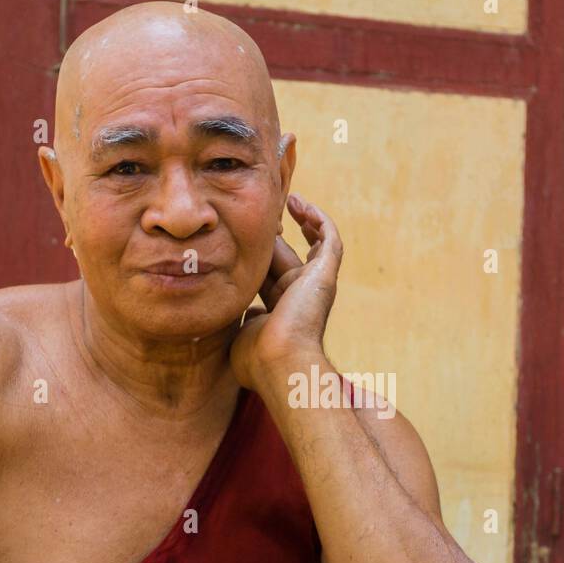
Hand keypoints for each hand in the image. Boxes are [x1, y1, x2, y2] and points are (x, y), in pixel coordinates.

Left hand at [231, 194, 342, 391]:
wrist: (279, 362)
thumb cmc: (257, 358)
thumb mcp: (240, 334)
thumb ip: (239, 318)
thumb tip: (234, 308)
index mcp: (279, 308)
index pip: (267, 272)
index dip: (256, 253)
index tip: (237, 234)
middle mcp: (299, 294)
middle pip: (284, 253)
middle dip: (274, 232)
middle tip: (259, 212)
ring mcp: (315, 284)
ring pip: (311, 243)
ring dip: (303, 221)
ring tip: (289, 200)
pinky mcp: (325, 274)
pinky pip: (330, 239)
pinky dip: (319, 220)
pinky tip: (301, 204)